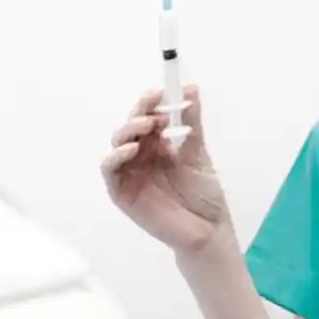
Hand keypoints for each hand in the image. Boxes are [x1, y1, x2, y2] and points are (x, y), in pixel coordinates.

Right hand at [100, 85, 230, 254]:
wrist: (208, 229)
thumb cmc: (204, 194)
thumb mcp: (198, 153)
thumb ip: (192, 124)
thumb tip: (191, 89)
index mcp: (159, 145)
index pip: (148, 116)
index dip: (151, 102)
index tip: (162, 90)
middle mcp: (142, 156)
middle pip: (131, 126)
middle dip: (140, 111)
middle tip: (155, 104)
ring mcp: (130, 173)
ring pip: (118, 144)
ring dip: (129, 130)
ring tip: (147, 125)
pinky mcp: (122, 193)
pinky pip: (111, 171)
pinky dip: (116, 157)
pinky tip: (131, 149)